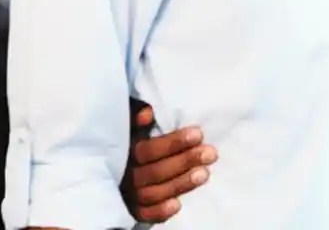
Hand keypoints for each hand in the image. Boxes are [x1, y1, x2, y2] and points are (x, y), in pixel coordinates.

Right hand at [122, 103, 217, 222]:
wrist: (118, 162)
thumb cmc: (135, 135)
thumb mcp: (132, 122)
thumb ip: (135, 113)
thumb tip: (148, 114)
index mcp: (123, 151)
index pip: (147, 150)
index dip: (172, 143)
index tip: (198, 134)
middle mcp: (123, 174)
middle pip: (153, 172)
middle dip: (184, 162)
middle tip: (210, 153)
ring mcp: (127, 193)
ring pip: (151, 193)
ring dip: (179, 184)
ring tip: (205, 174)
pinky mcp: (131, 209)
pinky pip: (143, 214)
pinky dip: (158, 212)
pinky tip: (178, 205)